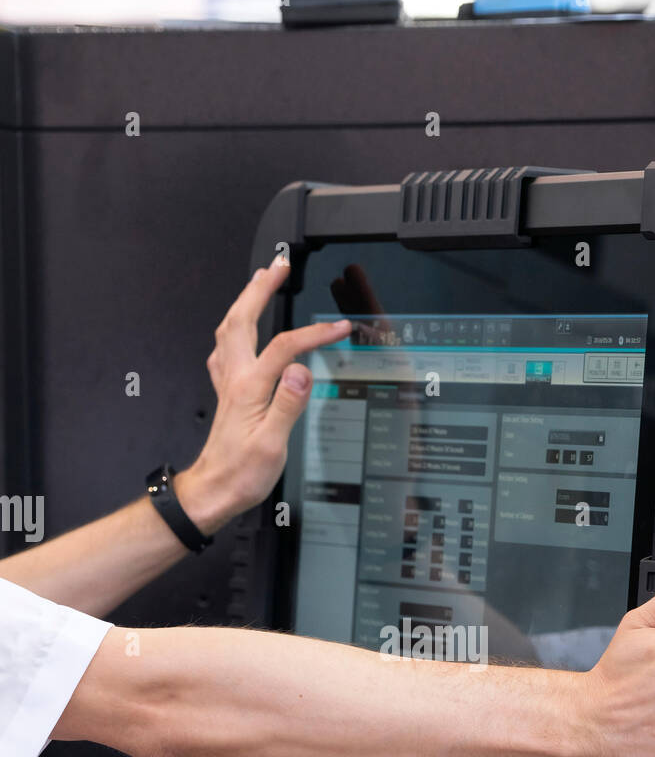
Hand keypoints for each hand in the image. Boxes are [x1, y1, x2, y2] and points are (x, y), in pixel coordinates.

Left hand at [174, 256, 351, 531]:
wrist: (213, 490)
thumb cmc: (241, 474)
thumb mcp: (272, 444)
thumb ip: (287, 405)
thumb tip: (302, 371)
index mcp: (250, 388)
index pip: (286, 347)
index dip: (315, 334)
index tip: (338, 328)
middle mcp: (236, 379)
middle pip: (244, 319)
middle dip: (262, 288)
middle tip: (279, 266)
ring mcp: (229, 384)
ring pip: (230, 328)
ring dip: (245, 300)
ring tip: (259, 281)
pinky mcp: (227, 394)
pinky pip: (225, 350)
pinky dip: (233, 329)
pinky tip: (237, 330)